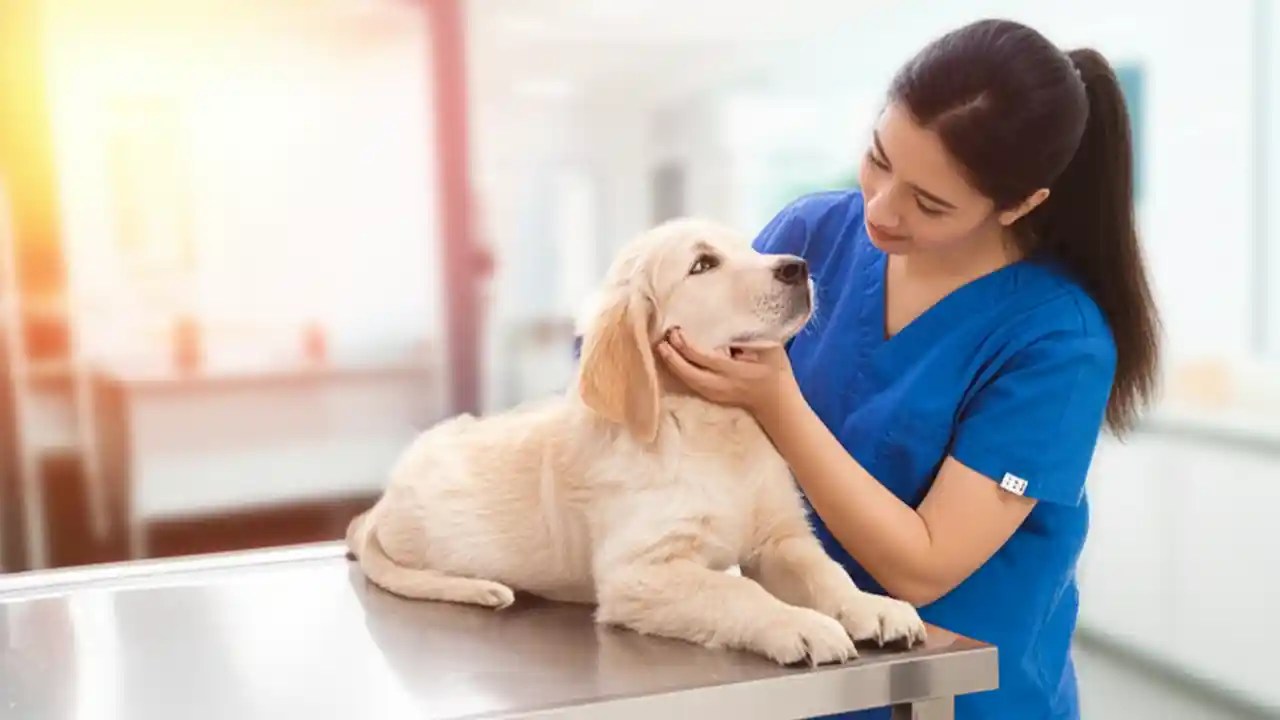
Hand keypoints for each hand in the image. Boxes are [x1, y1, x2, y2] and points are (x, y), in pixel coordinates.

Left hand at [656, 329, 800, 420]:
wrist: (776, 402)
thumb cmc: (775, 370)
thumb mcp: (769, 349)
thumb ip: (747, 338)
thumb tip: (723, 327)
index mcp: (735, 372)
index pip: (705, 359)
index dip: (688, 346)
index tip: (677, 331)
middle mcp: (721, 385)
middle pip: (689, 374)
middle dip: (673, 358)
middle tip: (662, 340)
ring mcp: (715, 394)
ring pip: (687, 381)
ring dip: (673, 365)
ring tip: (662, 348)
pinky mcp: (712, 397)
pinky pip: (690, 384)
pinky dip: (679, 372)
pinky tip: (671, 362)